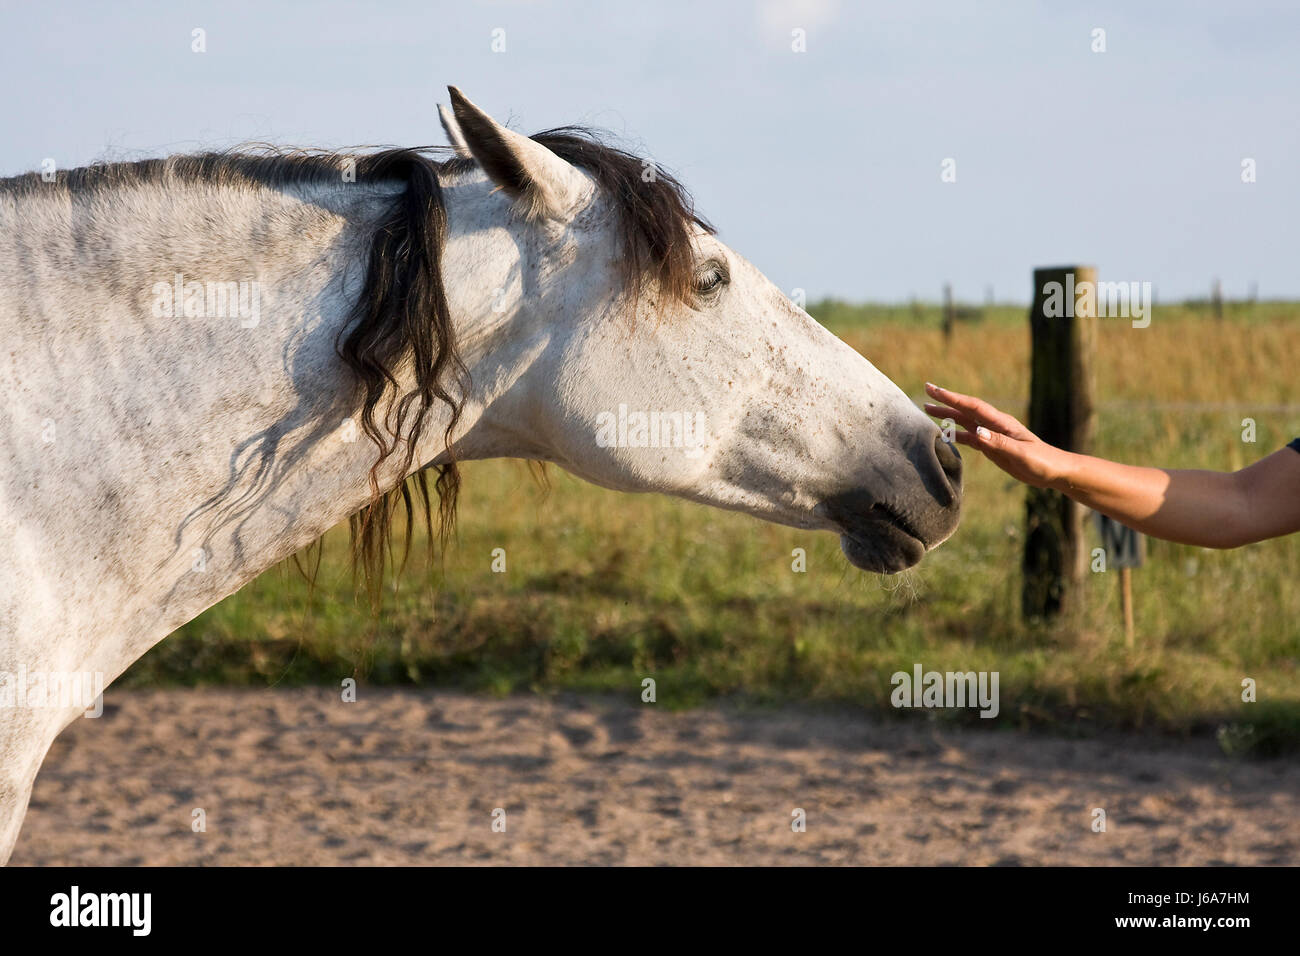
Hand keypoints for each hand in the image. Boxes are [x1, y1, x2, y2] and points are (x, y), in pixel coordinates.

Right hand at [923, 383, 1070, 488]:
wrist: (1054, 471)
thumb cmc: (1042, 461)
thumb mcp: (1021, 453)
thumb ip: (999, 443)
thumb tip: (976, 432)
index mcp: (1001, 422)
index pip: (972, 407)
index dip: (952, 398)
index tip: (935, 390)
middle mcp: (994, 425)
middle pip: (965, 409)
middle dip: (946, 400)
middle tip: (926, 390)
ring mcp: (992, 435)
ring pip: (964, 422)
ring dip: (947, 415)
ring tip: (927, 410)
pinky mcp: (992, 446)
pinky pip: (969, 437)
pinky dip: (955, 434)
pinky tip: (943, 434)